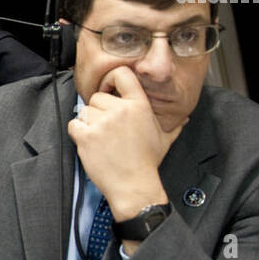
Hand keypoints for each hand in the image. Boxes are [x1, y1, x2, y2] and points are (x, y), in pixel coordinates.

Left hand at [68, 66, 185, 217]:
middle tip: (108, 127)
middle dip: (100, 110)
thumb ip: (174, 124)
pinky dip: (78, 132)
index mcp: (139, 105)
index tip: (109, 89)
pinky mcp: (86, 136)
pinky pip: (74, 124)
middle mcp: (120, 111)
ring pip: (85, 110)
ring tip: (101, 137)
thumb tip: (184, 118)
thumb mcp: (165, 139)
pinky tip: (90, 141)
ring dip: (89, 122)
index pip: (121, 73)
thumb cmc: (147, 163)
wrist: (133, 185)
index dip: (111, 79)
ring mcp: (102, 123)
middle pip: (98, 96)